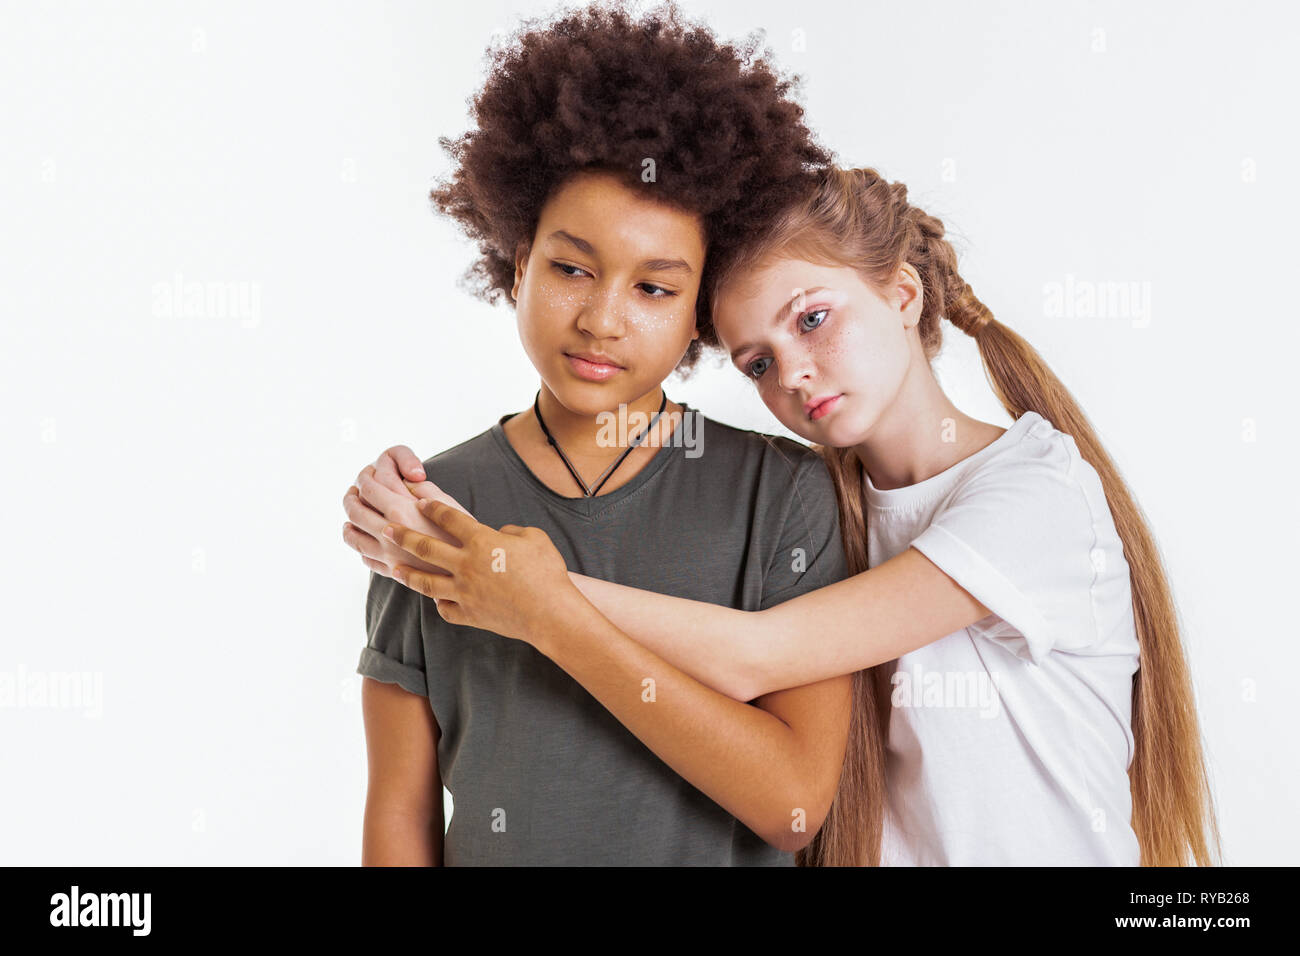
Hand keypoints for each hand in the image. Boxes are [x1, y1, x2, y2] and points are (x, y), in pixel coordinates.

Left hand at [341, 445, 471, 577]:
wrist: (478, 573)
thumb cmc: (468, 535)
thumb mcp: (449, 503)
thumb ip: (424, 491)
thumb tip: (405, 483)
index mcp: (402, 511)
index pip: (369, 488)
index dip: (364, 478)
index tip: (367, 474)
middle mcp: (390, 534)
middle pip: (355, 512)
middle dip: (350, 499)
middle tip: (353, 493)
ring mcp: (389, 556)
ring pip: (354, 539)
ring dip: (348, 526)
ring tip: (350, 521)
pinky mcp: (394, 573)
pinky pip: (367, 559)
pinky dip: (361, 549)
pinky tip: (368, 544)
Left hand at [383, 500, 577, 644]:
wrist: (549, 612)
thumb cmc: (547, 572)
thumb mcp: (534, 538)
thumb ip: (512, 530)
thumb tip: (502, 533)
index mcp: (481, 541)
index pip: (449, 518)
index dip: (433, 507)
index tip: (420, 502)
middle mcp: (465, 565)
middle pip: (425, 547)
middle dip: (403, 536)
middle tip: (387, 529)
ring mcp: (464, 592)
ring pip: (426, 581)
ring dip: (407, 573)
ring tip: (394, 568)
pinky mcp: (469, 615)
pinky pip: (446, 609)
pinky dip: (440, 604)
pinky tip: (436, 600)